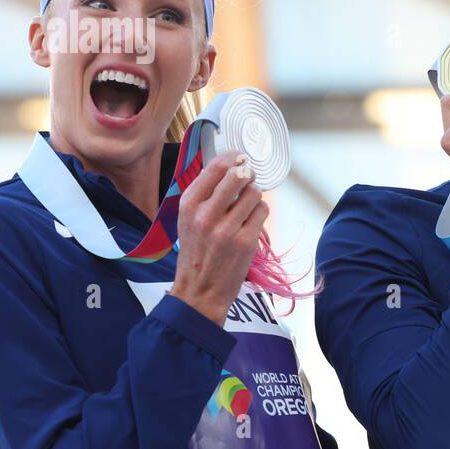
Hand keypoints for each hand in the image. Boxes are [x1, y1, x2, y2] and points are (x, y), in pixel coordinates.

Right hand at [169, 151, 267, 325]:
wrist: (199, 290)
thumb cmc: (196, 253)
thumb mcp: (187, 220)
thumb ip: (203, 195)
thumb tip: (224, 167)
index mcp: (188, 205)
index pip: (216, 167)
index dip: (234, 157)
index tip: (241, 157)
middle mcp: (205, 214)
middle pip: (239, 175)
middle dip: (248, 174)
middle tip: (249, 178)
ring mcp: (226, 229)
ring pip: (254, 192)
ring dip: (255, 195)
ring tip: (248, 205)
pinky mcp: (245, 241)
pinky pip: (262, 211)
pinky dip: (260, 212)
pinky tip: (252, 221)